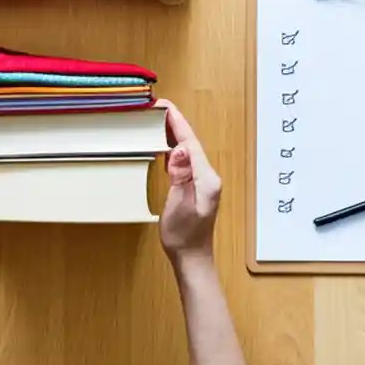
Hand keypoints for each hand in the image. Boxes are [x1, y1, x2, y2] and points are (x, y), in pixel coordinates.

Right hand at [157, 100, 221, 262]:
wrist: (192, 258)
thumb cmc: (183, 236)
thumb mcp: (179, 206)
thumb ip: (181, 177)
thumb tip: (181, 150)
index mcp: (206, 178)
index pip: (191, 143)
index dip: (177, 123)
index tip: (164, 106)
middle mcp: (207, 176)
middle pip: (191, 143)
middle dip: (175, 123)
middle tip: (156, 107)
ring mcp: (203, 181)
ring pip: (188, 150)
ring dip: (174, 133)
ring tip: (158, 119)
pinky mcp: (196, 187)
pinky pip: (185, 161)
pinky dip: (174, 148)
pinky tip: (165, 144)